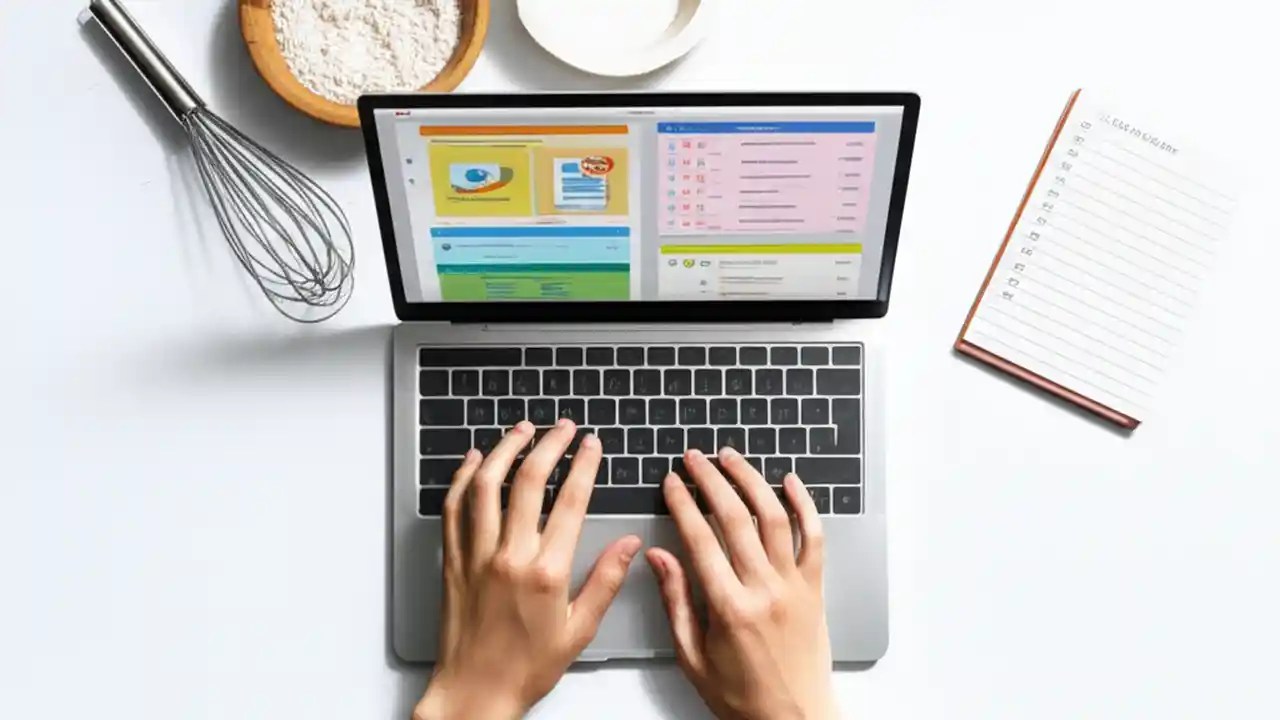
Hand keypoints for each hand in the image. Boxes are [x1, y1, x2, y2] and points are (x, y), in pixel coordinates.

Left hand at [414, 420, 641, 719]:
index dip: (584, 465)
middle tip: (563, 427)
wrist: (474, 693)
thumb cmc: (525, 668)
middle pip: (529, 481)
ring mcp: (475, 555)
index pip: (570, 501)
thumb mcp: (579, 630)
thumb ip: (606, 581)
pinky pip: (453, 508)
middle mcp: (509, 556)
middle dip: (549, 444)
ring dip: (505, 449)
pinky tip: (475, 460)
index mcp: (546, 572)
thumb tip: (630, 544)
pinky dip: (462, 478)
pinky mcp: (452, 561)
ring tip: (522, 430)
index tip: (592, 445)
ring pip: (486, 485)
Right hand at [648, 447, 836, 719]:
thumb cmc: (741, 697)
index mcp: (729, 608)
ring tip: (730, 458)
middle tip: (694, 459)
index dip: (682, 503)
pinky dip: (804, 504)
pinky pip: (814, 537)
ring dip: (750, 480)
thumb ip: (676, 601)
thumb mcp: (692, 656)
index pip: (700, 539)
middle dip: (710, 480)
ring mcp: (794, 586)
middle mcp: (764, 590)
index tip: (671, 481)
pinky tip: (789, 481)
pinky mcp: (815, 588)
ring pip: (774, 517)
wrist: (795, 719)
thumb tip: (658, 556)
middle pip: (735, 518)